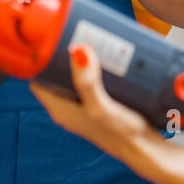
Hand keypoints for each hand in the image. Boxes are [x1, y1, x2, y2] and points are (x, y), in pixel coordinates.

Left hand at [31, 44, 163, 167]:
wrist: (147, 151)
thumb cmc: (123, 135)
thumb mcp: (101, 107)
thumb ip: (88, 83)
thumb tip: (78, 51)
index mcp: (61, 109)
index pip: (37, 78)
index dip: (40, 58)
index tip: (51, 38)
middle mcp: (69, 108)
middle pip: (56, 74)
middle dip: (64, 54)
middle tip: (76, 32)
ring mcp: (84, 106)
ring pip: (75, 76)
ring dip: (81, 59)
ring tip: (92, 38)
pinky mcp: (100, 104)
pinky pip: (91, 80)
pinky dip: (96, 68)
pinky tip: (108, 57)